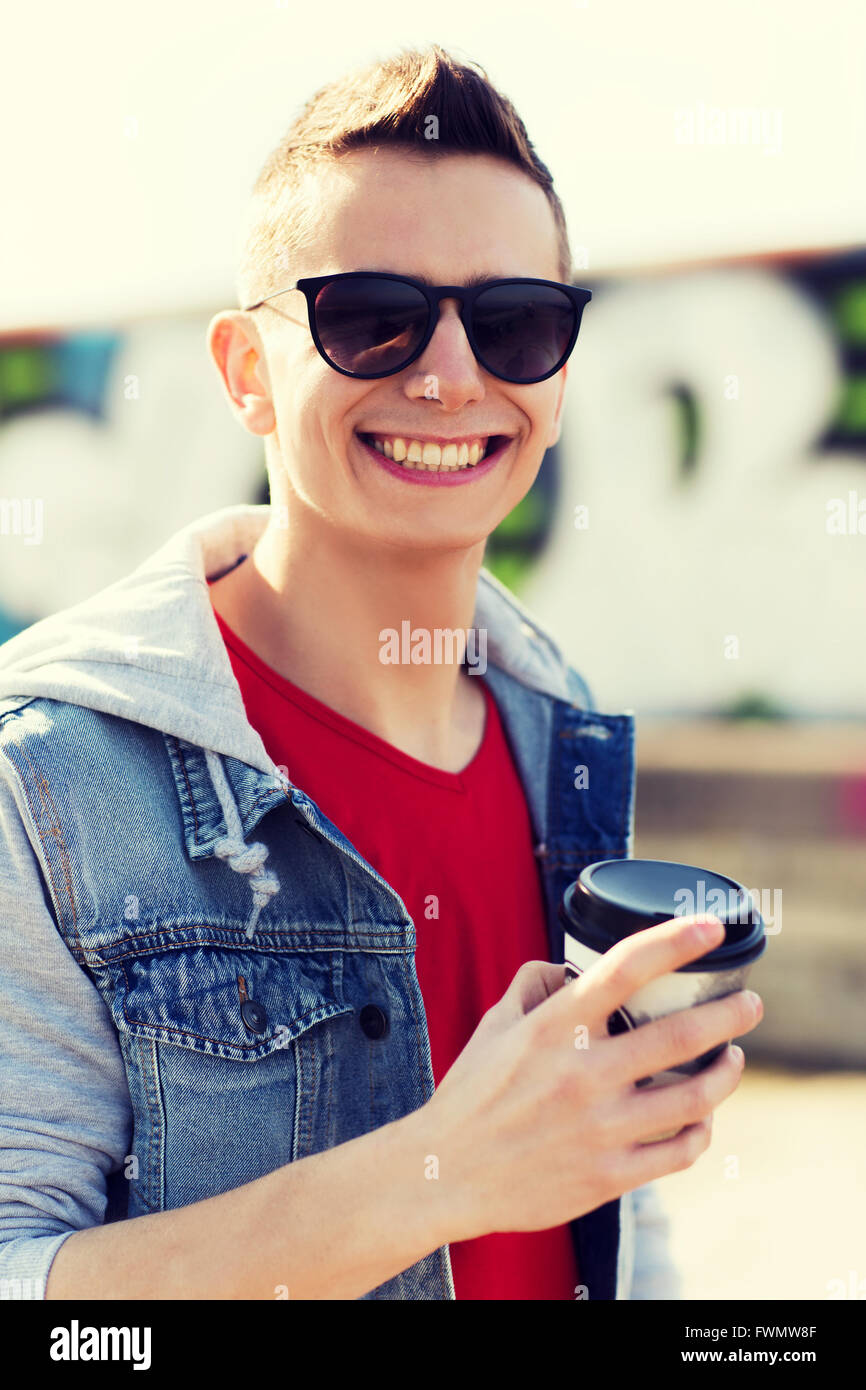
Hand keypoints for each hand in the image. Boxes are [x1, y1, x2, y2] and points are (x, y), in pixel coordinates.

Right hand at [418, 913, 761, 1242]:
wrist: (447, 1175)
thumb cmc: (471, 1093)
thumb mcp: (494, 1024)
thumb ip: (534, 984)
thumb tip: (572, 969)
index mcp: (554, 1027)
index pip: (625, 969)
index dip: (675, 941)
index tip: (709, 927)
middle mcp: (582, 1074)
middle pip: (680, 1036)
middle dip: (730, 1013)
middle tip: (750, 1003)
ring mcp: (599, 1129)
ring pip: (693, 1097)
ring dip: (726, 1072)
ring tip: (733, 1057)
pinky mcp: (608, 1176)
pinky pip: (678, 1152)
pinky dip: (702, 1131)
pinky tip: (704, 1117)